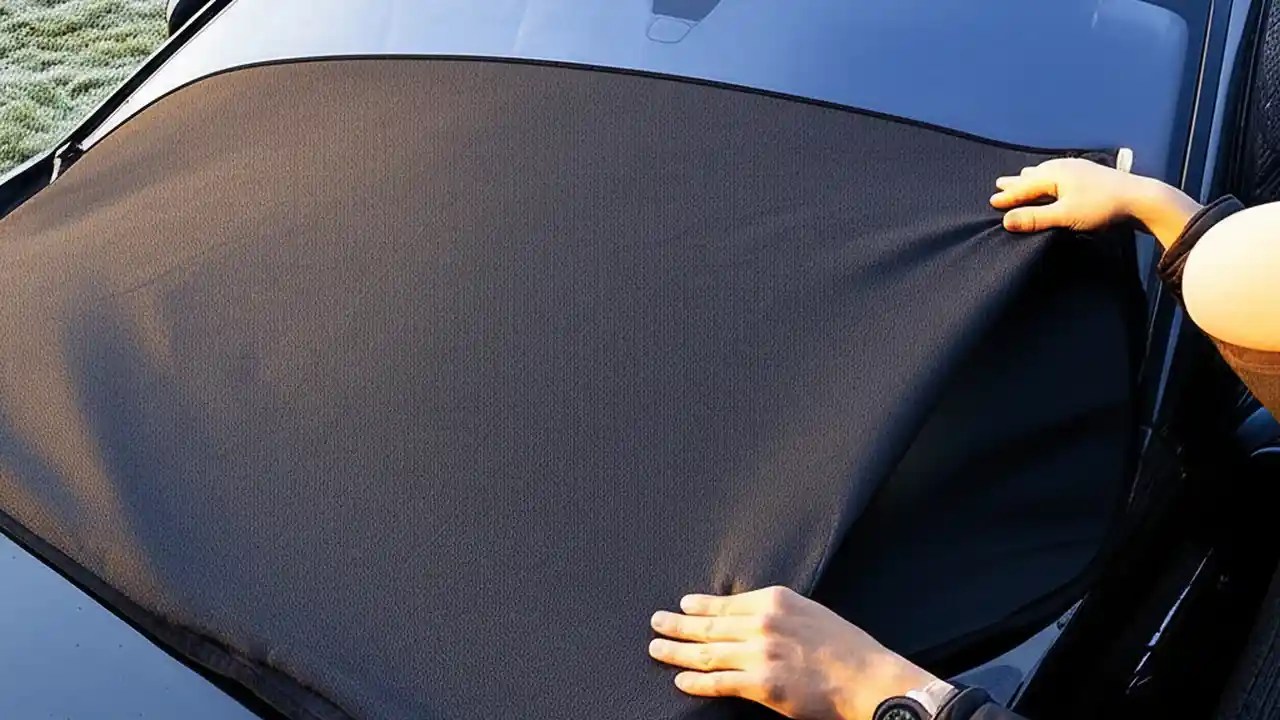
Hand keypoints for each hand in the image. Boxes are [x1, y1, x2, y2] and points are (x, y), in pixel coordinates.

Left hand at [648, 586, 940, 719]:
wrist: (868, 678)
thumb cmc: (845, 647)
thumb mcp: (809, 612)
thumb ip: (777, 611)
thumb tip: (749, 615)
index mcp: (775, 600)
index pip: (725, 604)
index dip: (700, 606)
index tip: (682, 605)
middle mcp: (763, 623)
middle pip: (709, 626)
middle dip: (678, 625)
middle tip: (656, 623)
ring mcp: (761, 654)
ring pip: (707, 652)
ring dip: (677, 651)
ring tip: (656, 648)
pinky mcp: (762, 684)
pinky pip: (720, 682)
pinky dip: (697, 681)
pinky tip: (680, 680)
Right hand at [990, 157, 1201, 248]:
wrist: (1140, 198)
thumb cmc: (1101, 207)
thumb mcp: (1065, 216)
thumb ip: (1035, 218)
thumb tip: (1006, 221)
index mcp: (1054, 174)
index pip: (1024, 187)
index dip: (1008, 196)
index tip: (991, 202)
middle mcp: (1064, 167)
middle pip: (1034, 176)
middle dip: (1017, 182)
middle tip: (1000, 184)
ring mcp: (1079, 169)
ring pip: (1048, 173)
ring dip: (1033, 178)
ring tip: (1024, 177)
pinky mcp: (1091, 175)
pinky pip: (1060, 174)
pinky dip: (1049, 178)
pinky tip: (1056, 180)